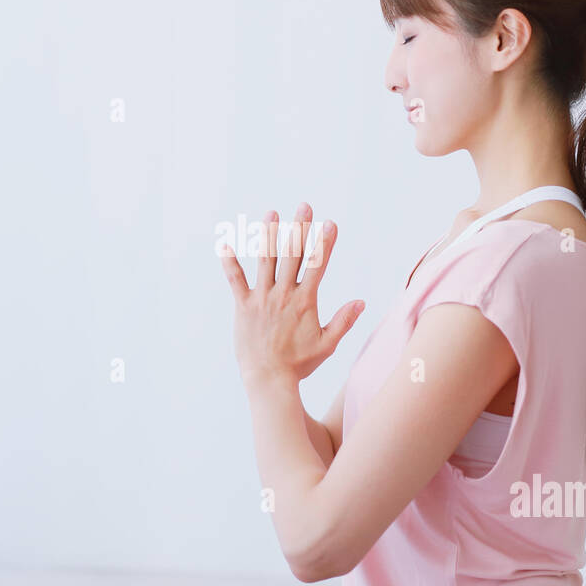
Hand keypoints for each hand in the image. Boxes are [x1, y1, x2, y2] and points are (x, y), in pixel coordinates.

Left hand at [217, 202, 364, 385]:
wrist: (269, 379)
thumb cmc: (299, 364)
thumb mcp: (327, 344)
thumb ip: (343, 321)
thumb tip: (361, 302)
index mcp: (304, 301)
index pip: (318, 266)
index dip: (324, 243)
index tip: (330, 224)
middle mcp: (283, 294)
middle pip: (293, 255)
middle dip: (300, 229)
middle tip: (305, 206)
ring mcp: (262, 298)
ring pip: (265, 261)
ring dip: (268, 236)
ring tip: (271, 214)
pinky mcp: (243, 306)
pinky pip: (235, 281)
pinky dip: (229, 263)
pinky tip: (224, 245)